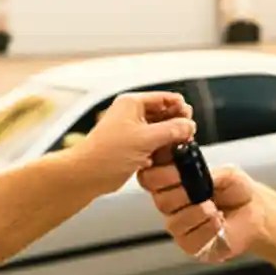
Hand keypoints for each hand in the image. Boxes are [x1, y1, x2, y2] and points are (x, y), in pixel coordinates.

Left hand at [63, 92, 196, 194]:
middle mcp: (131, 114)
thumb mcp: (146, 139)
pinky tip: (158, 160)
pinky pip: (152, 145)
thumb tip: (189, 126)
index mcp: (133, 103)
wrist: (85, 176)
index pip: (165, 98)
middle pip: (164, 114)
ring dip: (168, 141)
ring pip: (159, 131)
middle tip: (185, 139)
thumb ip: (172, 130)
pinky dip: (158, 151)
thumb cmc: (107, 154)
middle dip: (175, 127)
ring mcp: (130, 130)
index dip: (180, 109)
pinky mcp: (130, 147)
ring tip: (174, 151)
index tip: (189, 123)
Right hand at [138, 163, 263, 262]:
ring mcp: (180, 227)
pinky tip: (218, 223)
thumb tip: (199, 175)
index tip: (178, 171)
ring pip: (174, 223)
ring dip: (197, 213)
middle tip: (202, 192)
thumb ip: (211, 173)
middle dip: (182, 194)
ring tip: (214, 209)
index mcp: (174, 184)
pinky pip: (190, 240)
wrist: (254, 213)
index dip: (160, 175)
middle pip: (161, 202)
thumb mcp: (228, 173)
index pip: (150, 179)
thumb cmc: (237, 191)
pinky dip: (207, 229)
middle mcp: (173, 206)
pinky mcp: (191, 246)